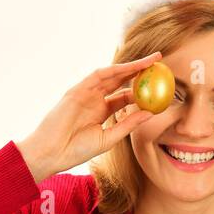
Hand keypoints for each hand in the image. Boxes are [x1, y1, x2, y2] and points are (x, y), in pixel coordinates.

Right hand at [15, 52, 162, 183]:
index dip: (143, 90)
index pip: (126, 96)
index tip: (161, 87)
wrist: (52, 153)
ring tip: (150, 61)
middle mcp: (95, 99)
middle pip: (121, 81)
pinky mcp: (76, 90)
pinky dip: (114, 70)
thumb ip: (128, 124)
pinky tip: (130, 66)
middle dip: (140, 71)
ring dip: (130, 66)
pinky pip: (97, 76)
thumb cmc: (77, 150)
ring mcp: (85, 93)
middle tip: (159, 64)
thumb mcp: (109, 138)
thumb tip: (150, 113)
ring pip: (112, 75)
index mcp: (102, 112)